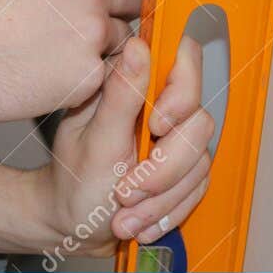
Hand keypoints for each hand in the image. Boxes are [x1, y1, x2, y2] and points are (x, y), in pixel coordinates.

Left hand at [34, 34, 214, 257]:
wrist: (72, 226)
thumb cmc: (73, 181)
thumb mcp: (95, 140)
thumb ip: (121, 95)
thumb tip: (139, 46)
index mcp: (129, 84)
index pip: (181, 60)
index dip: (180, 93)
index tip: (155, 127)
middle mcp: (157, 107)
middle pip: (198, 121)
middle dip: (164, 168)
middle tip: (125, 191)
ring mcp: (173, 140)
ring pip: (200, 161)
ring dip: (161, 198)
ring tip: (123, 214)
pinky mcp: (184, 170)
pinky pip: (198, 188)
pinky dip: (168, 212)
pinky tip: (138, 222)